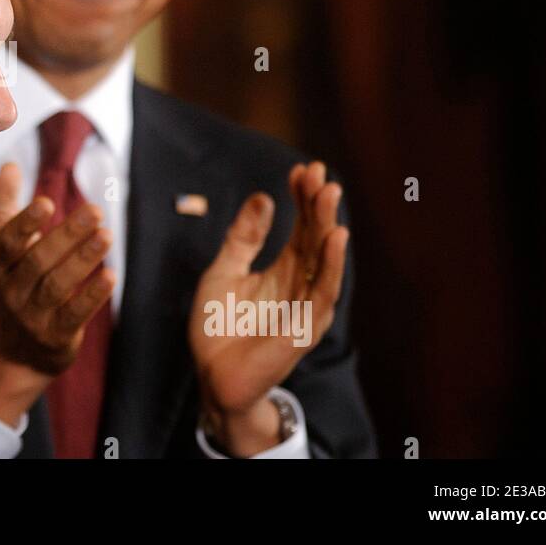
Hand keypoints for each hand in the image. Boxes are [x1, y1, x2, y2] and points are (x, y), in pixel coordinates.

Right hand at [0, 163, 115, 425]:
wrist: (19, 351)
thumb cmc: (20, 284)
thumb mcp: (8, 249)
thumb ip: (6, 207)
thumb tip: (10, 167)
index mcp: (1, 263)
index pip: (9, 240)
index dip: (26, 222)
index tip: (48, 202)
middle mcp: (11, 289)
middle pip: (37, 260)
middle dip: (67, 235)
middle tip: (95, 210)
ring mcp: (32, 316)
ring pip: (56, 286)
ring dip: (82, 260)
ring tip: (107, 235)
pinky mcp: (55, 337)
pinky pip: (73, 315)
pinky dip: (92, 296)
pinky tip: (111, 276)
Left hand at [187, 161, 348, 454]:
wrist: (211, 376)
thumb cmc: (217, 328)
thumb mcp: (224, 271)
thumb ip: (243, 237)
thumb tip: (263, 196)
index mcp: (283, 269)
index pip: (300, 226)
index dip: (302, 198)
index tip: (302, 168)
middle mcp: (299, 284)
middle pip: (315, 237)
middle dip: (317, 204)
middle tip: (319, 172)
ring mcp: (305, 305)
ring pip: (323, 260)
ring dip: (328, 226)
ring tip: (329, 194)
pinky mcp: (304, 327)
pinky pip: (322, 292)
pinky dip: (330, 265)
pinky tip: (334, 237)